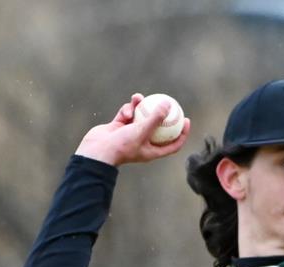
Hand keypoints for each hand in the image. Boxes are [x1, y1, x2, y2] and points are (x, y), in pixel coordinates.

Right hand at [75, 94, 191, 166]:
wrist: (97, 151)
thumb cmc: (121, 146)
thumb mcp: (142, 131)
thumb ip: (155, 118)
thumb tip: (168, 105)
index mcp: (151, 150)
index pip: (172, 144)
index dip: (181, 133)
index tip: (186, 120)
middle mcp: (142, 142)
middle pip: (157, 128)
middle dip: (161, 114)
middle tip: (169, 102)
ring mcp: (130, 134)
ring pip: (140, 116)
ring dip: (139, 107)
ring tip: (138, 98)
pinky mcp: (118, 127)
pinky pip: (127, 114)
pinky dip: (126, 110)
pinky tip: (126, 110)